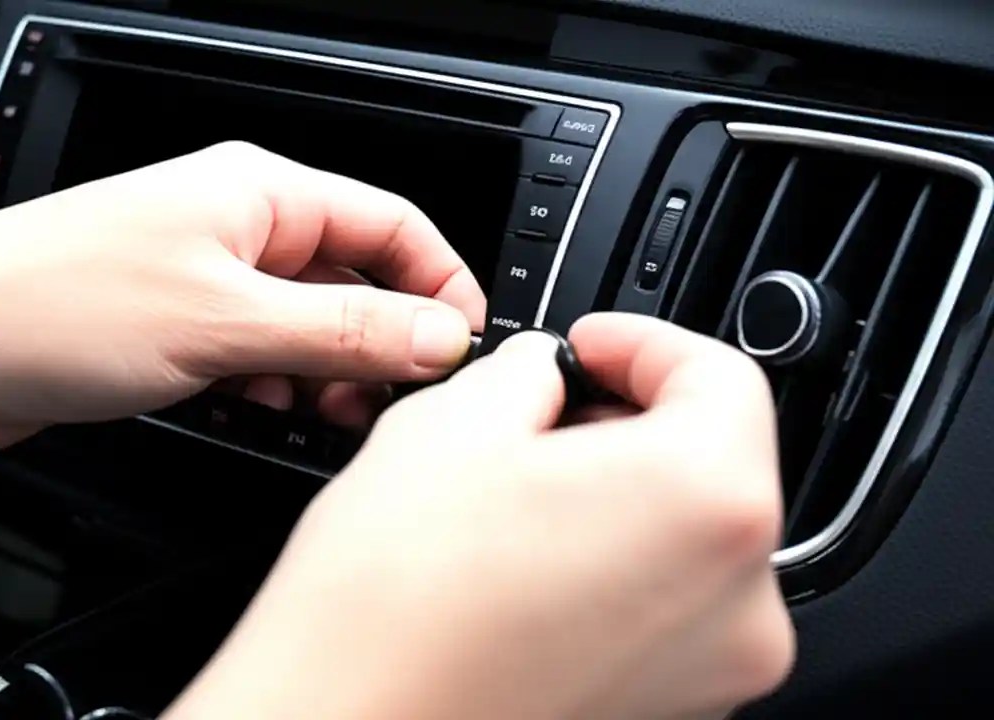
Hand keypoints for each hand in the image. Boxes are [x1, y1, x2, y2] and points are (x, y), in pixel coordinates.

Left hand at [0, 141, 485, 450]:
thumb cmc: (48, 304)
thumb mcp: (224, 323)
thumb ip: (346, 330)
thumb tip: (440, 335)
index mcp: (258, 193)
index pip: (392, 224)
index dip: (438, 285)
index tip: (460, 351)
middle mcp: (234, 227)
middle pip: (352, 279)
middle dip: (379, 343)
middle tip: (384, 403)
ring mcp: (201, 278)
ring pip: (304, 323)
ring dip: (324, 371)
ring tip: (318, 413)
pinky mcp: (170, 326)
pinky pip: (253, 353)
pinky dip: (270, 385)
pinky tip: (256, 411)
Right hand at [162, 313, 794, 719]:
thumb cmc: (391, 607)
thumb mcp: (451, 423)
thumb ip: (528, 370)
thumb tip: (545, 374)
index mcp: (707, 502)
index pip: (719, 376)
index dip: (640, 343)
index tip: (586, 348)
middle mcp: (739, 600)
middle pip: (711, 462)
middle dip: (624, 422)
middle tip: (537, 418)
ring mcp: (712, 671)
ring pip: (683, 537)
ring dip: (615, 496)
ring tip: (514, 500)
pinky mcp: (673, 712)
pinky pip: (663, 608)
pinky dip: (609, 569)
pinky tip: (521, 566)